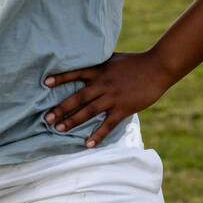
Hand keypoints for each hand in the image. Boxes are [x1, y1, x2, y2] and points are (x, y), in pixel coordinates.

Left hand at [43, 50, 175, 147]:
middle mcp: (103, 84)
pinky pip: (108, 124)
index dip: (60, 78)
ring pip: (89, 112)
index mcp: (99, 70)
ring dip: (72, 121)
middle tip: (47, 119)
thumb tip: (86, 66)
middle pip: (78, 98)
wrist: (158, 67)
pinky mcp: (123, 108)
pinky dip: (98, 135)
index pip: (75, 73)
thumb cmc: (135, 62)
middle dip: (61, 109)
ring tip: (59, 129)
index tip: (44, 83)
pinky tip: (87, 144)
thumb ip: (99, 65)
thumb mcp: (113, 59)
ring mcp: (113, 97)